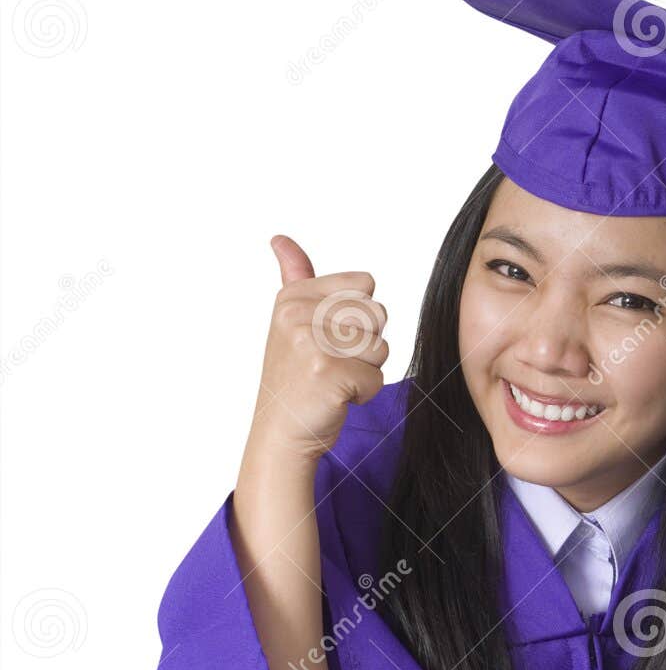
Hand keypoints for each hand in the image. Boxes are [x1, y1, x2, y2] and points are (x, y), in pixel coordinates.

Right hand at [248, 235, 389, 464]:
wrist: (281, 431)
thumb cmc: (296, 377)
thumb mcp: (290, 320)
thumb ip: (296, 277)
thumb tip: (280, 238)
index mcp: (294, 296)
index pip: (366, 286)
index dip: (359, 316)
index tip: (327, 335)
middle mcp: (299, 314)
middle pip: (378, 315)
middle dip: (365, 344)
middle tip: (330, 362)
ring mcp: (312, 343)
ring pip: (382, 347)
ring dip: (366, 370)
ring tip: (333, 379)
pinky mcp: (330, 372)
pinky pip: (378, 377)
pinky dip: (364, 393)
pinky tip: (335, 397)